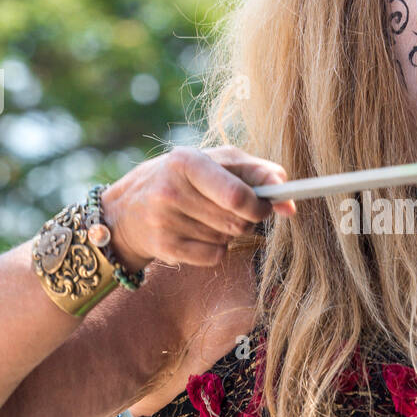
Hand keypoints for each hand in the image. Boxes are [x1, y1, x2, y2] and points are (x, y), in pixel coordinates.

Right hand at [100, 145, 295, 270]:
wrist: (126, 210)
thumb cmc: (184, 180)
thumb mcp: (214, 162)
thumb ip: (257, 173)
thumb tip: (290, 202)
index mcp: (186, 161)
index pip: (238, 195)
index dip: (263, 203)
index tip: (276, 204)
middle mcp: (171, 190)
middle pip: (238, 221)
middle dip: (248, 218)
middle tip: (237, 209)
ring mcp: (165, 222)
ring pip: (228, 238)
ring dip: (229, 232)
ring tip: (206, 217)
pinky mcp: (164, 248)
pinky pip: (214, 256)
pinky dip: (215, 249)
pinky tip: (196, 235)